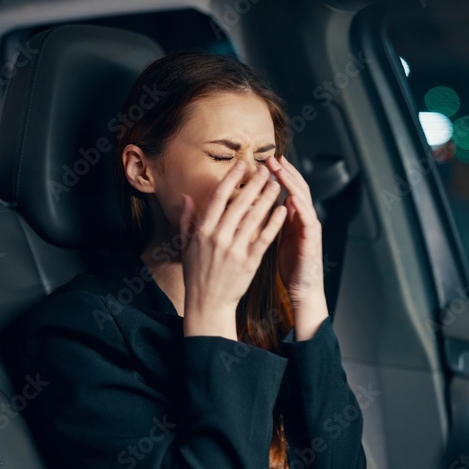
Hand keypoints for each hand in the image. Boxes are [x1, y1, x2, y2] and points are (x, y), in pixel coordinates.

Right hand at [181, 161, 286, 339]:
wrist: (208, 303)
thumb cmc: (197, 274)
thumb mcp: (186, 246)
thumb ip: (187, 220)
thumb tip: (187, 197)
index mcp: (202, 231)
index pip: (218, 198)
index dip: (231, 179)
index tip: (241, 165)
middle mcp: (218, 238)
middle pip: (239, 204)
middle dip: (254, 184)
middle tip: (266, 170)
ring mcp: (234, 250)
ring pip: (254, 218)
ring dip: (267, 198)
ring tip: (277, 185)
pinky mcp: (249, 263)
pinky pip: (264, 238)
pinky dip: (274, 223)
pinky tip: (283, 210)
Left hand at [266, 155, 328, 339]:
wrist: (304, 288)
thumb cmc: (292, 264)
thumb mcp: (279, 237)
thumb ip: (274, 219)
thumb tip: (261, 203)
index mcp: (295, 217)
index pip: (288, 189)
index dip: (278, 174)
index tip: (265, 160)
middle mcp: (305, 218)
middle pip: (297, 188)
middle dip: (285, 172)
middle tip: (272, 157)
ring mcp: (310, 228)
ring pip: (303, 199)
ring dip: (292, 183)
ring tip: (281, 170)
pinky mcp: (312, 240)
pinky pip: (307, 219)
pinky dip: (300, 207)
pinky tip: (292, 196)